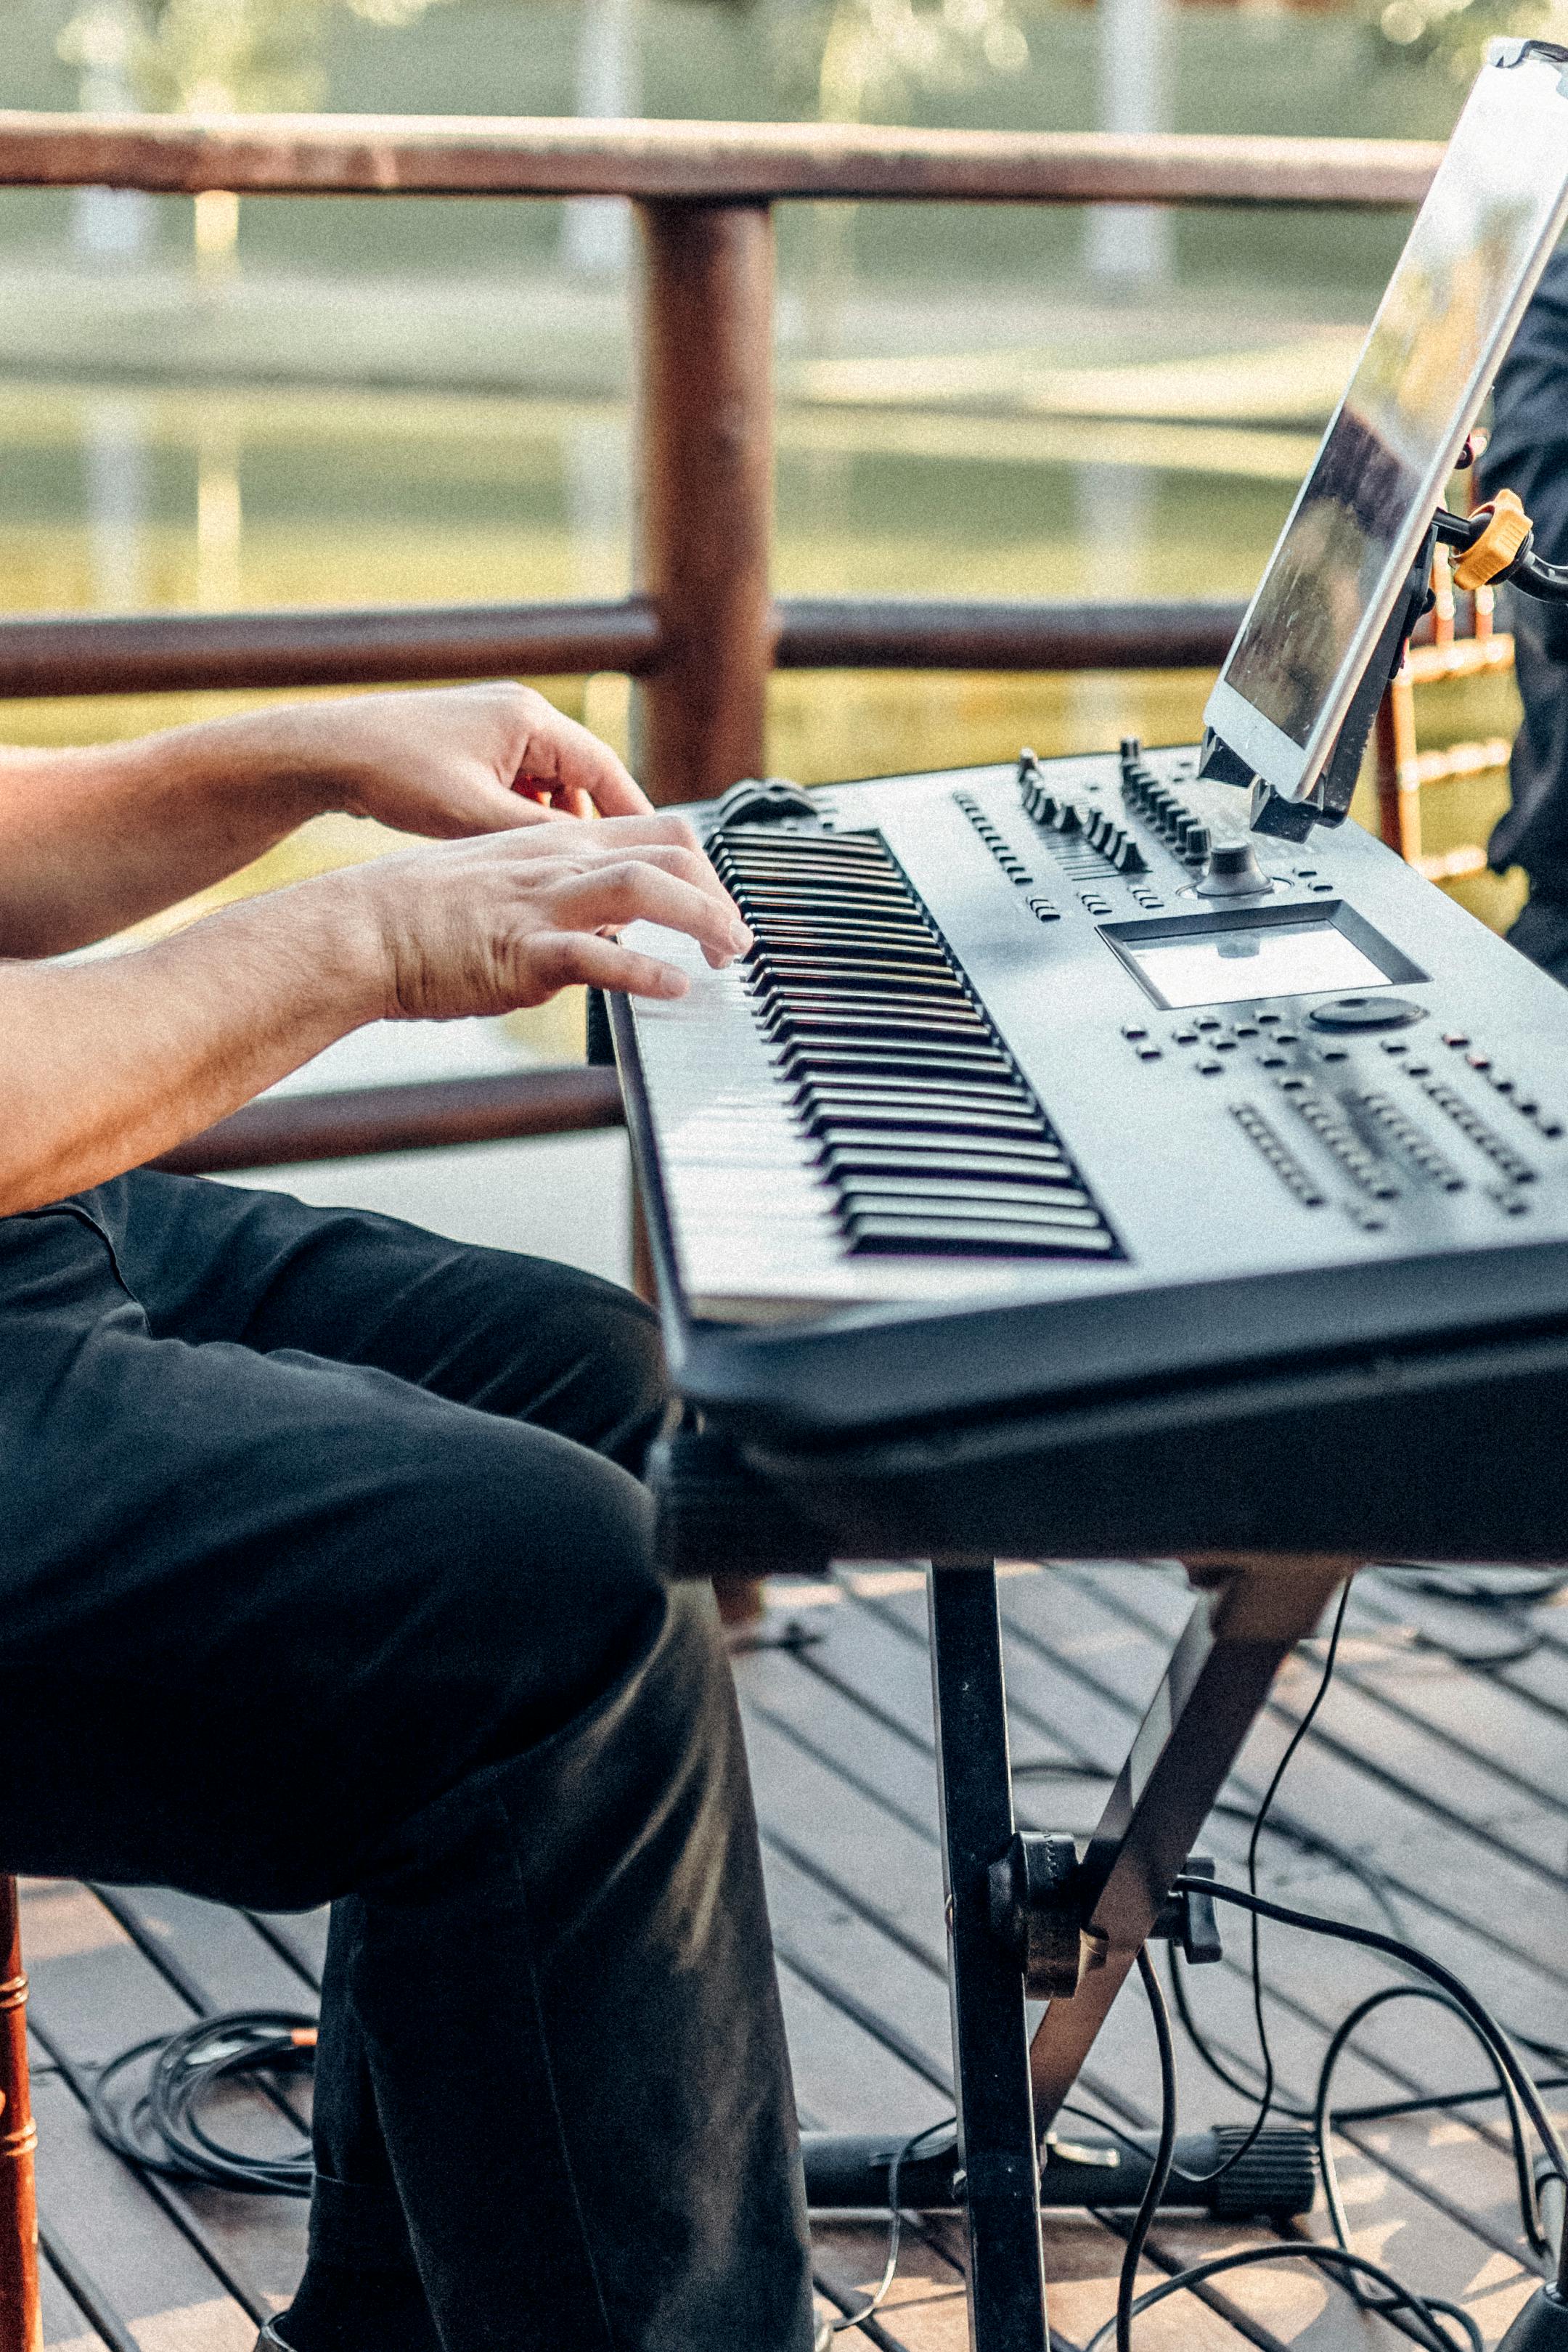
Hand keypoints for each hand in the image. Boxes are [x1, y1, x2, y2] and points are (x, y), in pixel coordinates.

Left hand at [267, 681, 650, 836]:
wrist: (324, 752)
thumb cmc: (392, 771)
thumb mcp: (476, 817)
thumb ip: (539, 838)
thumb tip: (590, 866)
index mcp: (530, 720)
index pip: (608, 770)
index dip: (633, 818)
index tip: (653, 858)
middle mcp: (517, 715)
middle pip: (581, 780)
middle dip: (588, 830)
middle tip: (598, 877)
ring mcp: (492, 728)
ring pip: (547, 788)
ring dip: (548, 828)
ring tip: (541, 871)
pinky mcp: (469, 746)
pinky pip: (516, 786)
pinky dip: (518, 819)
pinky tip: (500, 852)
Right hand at [351, 812, 751, 1021]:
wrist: (362, 929)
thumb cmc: (424, 914)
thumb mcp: (504, 880)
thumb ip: (561, 892)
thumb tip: (610, 925)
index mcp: (557, 842)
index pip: (658, 830)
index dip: (704, 866)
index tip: (719, 907)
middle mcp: (559, 862)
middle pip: (670, 849)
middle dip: (718, 894)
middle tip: (735, 942)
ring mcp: (543, 904)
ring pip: (647, 887)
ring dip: (703, 919)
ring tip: (728, 955)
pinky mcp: (523, 952)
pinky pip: (597, 956)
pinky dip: (646, 971)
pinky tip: (675, 987)